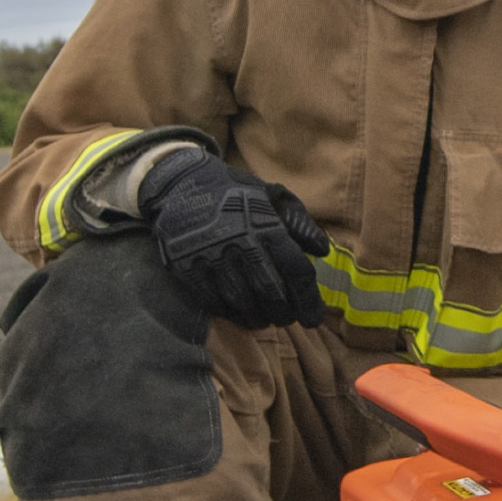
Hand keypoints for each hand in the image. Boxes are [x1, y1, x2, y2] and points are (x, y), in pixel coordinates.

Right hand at [142, 151, 327, 328]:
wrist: (180, 182)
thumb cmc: (233, 191)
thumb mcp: (272, 195)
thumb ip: (299, 222)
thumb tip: (321, 251)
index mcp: (265, 225)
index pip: (296, 270)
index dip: (309, 299)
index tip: (314, 319)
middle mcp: (240, 243)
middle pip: (271, 292)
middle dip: (283, 312)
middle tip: (287, 318)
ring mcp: (211, 257)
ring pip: (242, 301)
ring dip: (258, 317)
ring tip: (264, 319)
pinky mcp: (187, 267)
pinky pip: (213, 301)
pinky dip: (230, 313)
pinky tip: (238, 313)